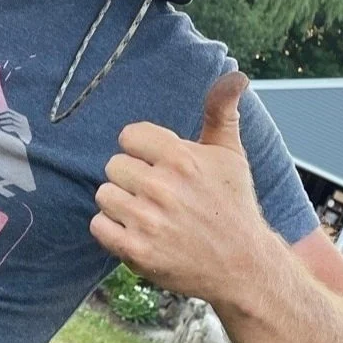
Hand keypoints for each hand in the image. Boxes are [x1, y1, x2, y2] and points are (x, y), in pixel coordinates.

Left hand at [0, 108, 31, 142]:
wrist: (29, 140)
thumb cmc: (22, 132)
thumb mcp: (18, 125)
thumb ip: (13, 121)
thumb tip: (2, 117)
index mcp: (22, 117)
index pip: (11, 112)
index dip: (4, 111)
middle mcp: (23, 120)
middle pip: (11, 116)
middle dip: (3, 116)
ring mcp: (23, 126)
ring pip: (11, 121)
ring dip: (4, 121)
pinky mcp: (22, 131)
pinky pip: (13, 127)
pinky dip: (7, 127)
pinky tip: (2, 128)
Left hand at [91, 71, 265, 302]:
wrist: (243, 266)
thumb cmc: (233, 205)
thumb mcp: (231, 154)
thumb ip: (221, 112)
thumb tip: (235, 75)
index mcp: (181, 158)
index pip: (129, 136)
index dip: (143, 151)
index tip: (161, 167)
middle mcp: (162, 187)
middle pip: (114, 166)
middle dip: (132, 179)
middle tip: (158, 196)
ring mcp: (148, 221)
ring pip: (104, 195)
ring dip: (121, 205)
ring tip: (149, 215)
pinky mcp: (137, 251)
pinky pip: (98, 226)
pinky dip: (112, 230)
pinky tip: (137, 233)